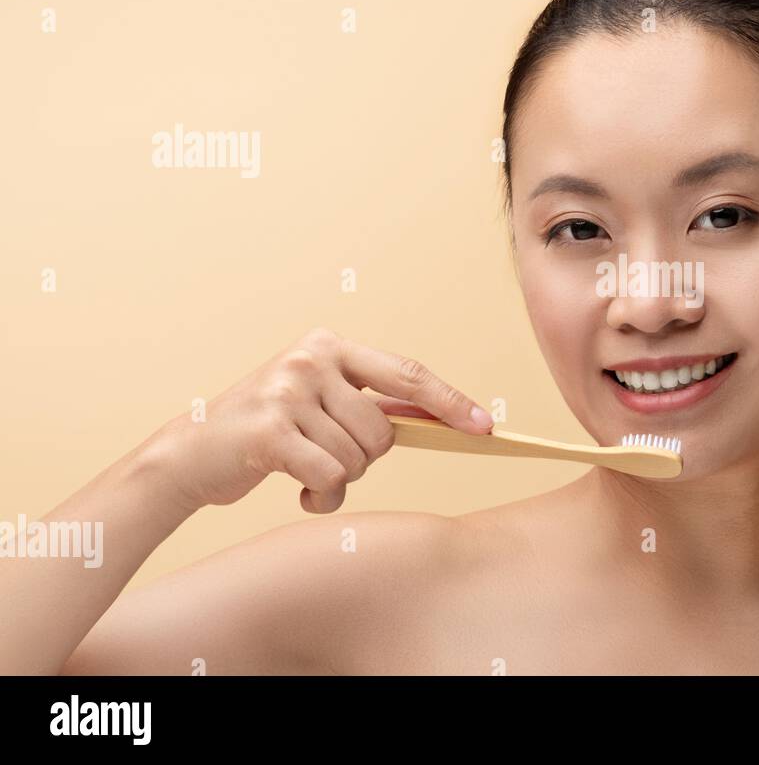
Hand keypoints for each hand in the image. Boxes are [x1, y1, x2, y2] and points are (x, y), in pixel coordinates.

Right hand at [153, 327, 493, 513]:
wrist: (190, 455)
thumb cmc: (267, 434)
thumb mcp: (318, 403)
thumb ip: (370, 404)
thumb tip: (441, 417)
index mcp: (330, 345)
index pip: (408, 373)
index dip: (451, 402)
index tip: (485, 426)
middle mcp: (310, 357)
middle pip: (384, 431)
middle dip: (365, 460)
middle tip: (326, 457)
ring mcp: (288, 389)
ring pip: (358, 459)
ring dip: (338, 481)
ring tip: (303, 471)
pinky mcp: (270, 430)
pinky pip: (330, 477)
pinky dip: (321, 496)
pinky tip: (297, 490)